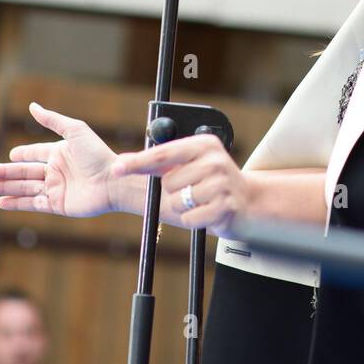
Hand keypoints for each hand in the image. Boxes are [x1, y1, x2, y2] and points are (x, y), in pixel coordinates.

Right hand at [0, 102, 117, 217]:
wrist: (113, 182)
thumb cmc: (98, 155)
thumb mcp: (75, 131)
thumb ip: (52, 120)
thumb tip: (32, 106)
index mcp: (60, 153)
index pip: (35, 153)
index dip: (22, 154)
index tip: (10, 154)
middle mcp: (56, 171)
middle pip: (24, 172)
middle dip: (3, 173)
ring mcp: (56, 189)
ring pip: (24, 188)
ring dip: (4, 187)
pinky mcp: (58, 205)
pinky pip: (33, 204)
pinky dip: (17, 203)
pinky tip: (1, 202)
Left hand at [110, 133, 251, 238]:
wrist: (248, 200)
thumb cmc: (210, 180)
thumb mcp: (190, 163)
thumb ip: (160, 162)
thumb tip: (122, 163)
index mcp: (203, 144)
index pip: (162, 152)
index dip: (137, 162)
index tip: (115, 169)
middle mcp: (214, 160)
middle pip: (168, 182)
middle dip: (172, 191)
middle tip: (190, 189)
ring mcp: (222, 183)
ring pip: (177, 202)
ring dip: (182, 207)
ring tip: (199, 201)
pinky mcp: (225, 206)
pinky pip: (189, 218)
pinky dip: (192, 219)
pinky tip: (205, 212)